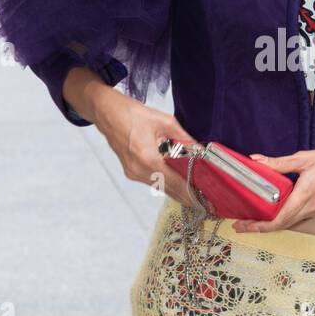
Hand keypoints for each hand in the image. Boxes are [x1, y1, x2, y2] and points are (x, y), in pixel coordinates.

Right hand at [92, 88, 200, 206]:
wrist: (106, 113)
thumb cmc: (133, 114)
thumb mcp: (165, 122)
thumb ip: (184, 139)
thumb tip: (202, 151)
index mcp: (148, 159)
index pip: (176, 183)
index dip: (192, 192)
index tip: (207, 200)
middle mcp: (139, 171)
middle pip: (169, 190)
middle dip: (188, 196)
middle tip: (208, 202)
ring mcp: (133, 173)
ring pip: (161, 188)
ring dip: (178, 190)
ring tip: (198, 194)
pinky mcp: (131, 172)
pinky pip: (153, 182)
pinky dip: (167, 183)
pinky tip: (179, 183)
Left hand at [231, 139, 314, 232]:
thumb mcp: (307, 157)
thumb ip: (280, 163)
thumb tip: (257, 161)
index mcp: (308, 193)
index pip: (281, 218)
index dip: (260, 226)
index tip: (244, 226)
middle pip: (284, 224)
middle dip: (261, 226)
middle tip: (242, 224)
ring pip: (293, 221)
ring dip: (274, 221)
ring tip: (256, 217)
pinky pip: (303, 216)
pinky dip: (288, 216)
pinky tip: (280, 209)